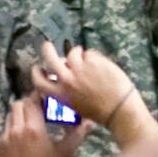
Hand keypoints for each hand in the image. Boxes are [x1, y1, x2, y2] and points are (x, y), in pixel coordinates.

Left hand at [0, 93, 92, 156]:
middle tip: (39, 110)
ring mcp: (4, 137)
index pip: (31, 101)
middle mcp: (16, 130)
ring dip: (19, 116)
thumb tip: (90, 122)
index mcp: (33, 129)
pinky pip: (4, 130)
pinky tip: (21, 141)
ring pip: (10, 116)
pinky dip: (12, 130)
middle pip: (18, 104)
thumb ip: (77, 135)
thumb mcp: (65, 153)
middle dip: (28, 104)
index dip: (38, 97)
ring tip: (31, 125)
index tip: (46, 99)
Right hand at [31, 42, 157, 147]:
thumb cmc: (100, 111)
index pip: (39, 79)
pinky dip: (94, 58)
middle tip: (47, 45)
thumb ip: (65, 91)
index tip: (38, 67)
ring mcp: (79, 69)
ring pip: (73, 52)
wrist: (120, 110)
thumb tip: (63, 75)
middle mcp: (66, 80)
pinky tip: (101, 66)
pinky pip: (90, 54)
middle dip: (47, 49)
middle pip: (49, 57)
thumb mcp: (75, 106)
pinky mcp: (93, 61)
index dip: (36, 72)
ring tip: (86, 58)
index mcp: (60, 94)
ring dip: (78, 53)